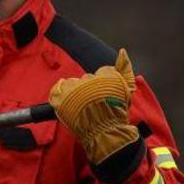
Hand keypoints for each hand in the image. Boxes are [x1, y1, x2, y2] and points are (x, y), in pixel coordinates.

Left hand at [48, 48, 139, 163]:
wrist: (104, 133)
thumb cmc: (116, 114)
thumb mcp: (126, 89)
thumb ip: (124, 68)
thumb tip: (122, 51)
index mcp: (105, 76)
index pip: (102, 72)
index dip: (104, 85)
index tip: (105, 96)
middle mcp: (88, 80)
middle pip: (87, 79)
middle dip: (90, 90)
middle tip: (94, 103)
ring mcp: (73, 90)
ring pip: (72, 84)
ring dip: (75, 92)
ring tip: (83, 106)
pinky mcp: (60, 100)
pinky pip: (57, 90)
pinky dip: (60, 93)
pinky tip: (67, 99)